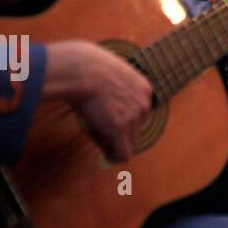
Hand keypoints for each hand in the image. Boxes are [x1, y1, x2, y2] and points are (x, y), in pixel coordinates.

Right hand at [44, 42, 153, 162]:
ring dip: (114, 143)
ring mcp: (133, 117)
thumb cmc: (89, 70)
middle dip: (120, 134)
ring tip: (95, 132)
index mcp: (145, 90)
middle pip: (136, 131)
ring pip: (128, 143)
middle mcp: (145, 104)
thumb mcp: (113, 76)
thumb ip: (117, 91)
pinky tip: (107, 157)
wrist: (82, 69)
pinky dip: (115, 158)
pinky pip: (123, 154)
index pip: (139, 115)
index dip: (123, 121)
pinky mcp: (119, 128)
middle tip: (99, 130)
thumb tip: (109, 109)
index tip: (108, 121)